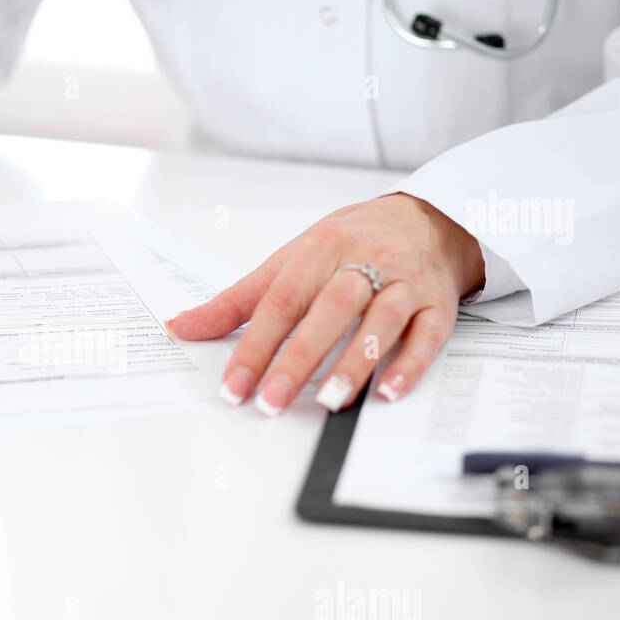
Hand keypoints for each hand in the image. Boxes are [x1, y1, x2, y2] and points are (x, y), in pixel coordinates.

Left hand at [168, 194, 484, 412]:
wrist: (426, 219)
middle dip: (300, 358)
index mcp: (319, 250)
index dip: (255, 346)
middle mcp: (364, 262)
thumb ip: (237, 300)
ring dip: (357, 362)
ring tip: (330, 401)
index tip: (233, 386)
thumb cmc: (349, 243)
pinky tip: (389, 392)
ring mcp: (404, 282)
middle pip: (330, 310)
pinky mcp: (437, 303)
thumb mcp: (289, 261)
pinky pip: (428, 334)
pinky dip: (410, 364)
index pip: (280, 301)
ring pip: (382, 321)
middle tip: (273, 400)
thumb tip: (182, 326)